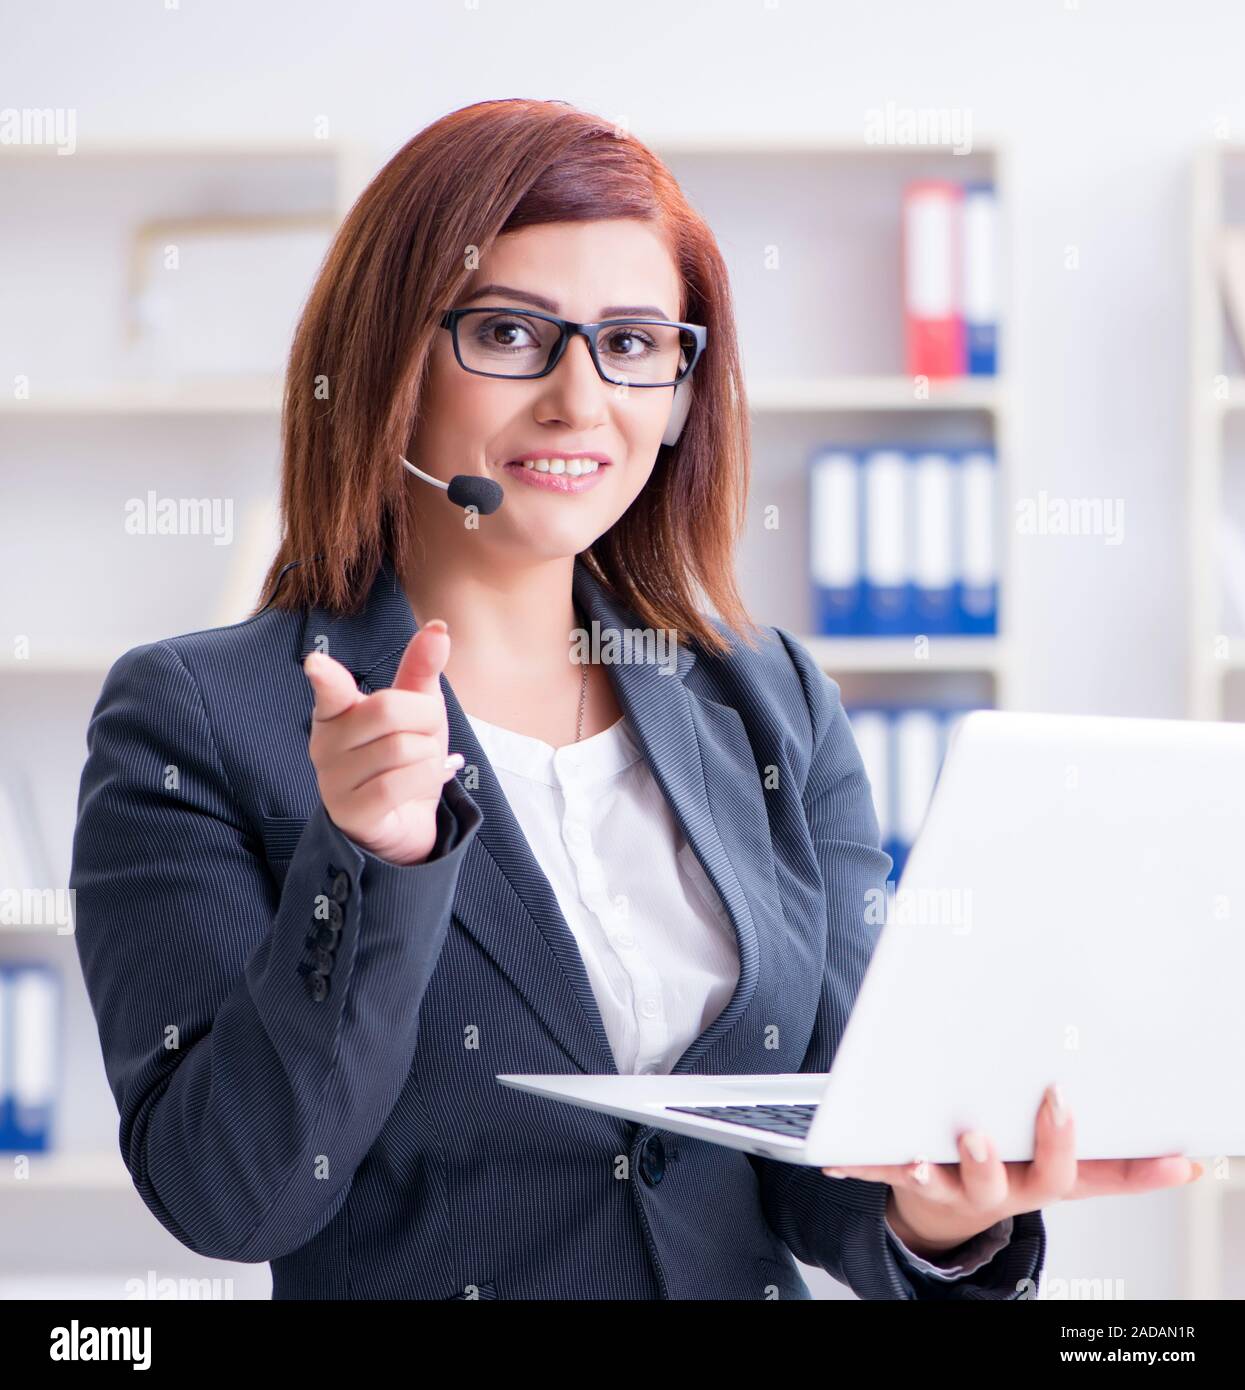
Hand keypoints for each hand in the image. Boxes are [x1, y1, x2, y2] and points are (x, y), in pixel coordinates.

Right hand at [304, 620, 463, 865]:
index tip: (317, 662)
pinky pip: (398, 785)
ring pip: (401, 748)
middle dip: (426, 719)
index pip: (329, 688)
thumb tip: (440, 628)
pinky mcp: (348, 812)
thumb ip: (421, 669)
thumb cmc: (404, 756)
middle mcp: (325, 742)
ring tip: (421, 765)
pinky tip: (425, 783)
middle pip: (389, 709)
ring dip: (430, 756)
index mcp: (335, 710)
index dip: (326, 676)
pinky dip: (426, 780)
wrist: (403, 821)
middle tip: (427, 735)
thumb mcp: (417, 708)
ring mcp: (332, 779)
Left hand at [821, 1083, 1204, 1260]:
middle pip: (1016, 1181)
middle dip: (1017, 1151)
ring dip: (935, 1168)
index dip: (1138, 1173)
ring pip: (946, 1182)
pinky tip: (836, 1157)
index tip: (1174, 1154)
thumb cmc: (1008, 1161)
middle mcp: (1003, 1186)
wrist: (946, 1210)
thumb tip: (1180, 1145)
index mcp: (1042, 1176)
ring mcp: (953, 1186)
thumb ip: (1096, 1141)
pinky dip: (858, 1161)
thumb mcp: (1050, 1152)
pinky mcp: (905, 1178)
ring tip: (923, 1155)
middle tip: (1017, 1119)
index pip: (1093, 1176)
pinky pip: (878, 1172)